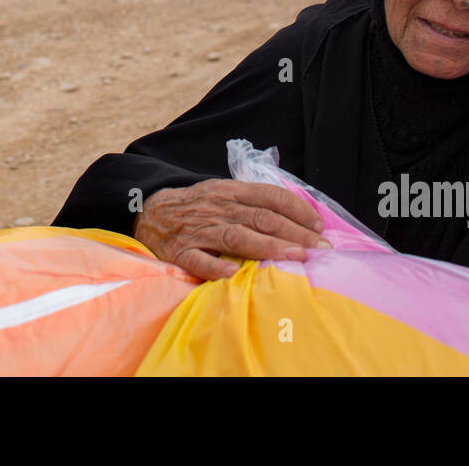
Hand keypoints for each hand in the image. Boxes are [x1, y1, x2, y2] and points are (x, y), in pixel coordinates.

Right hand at [133, 179, 328, 280]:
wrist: (148, 211)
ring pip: (238, 237)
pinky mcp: (181, 252)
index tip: (320, 226)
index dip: (298, 210)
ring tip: (295, 257)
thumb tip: (296, 217)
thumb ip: (253, 202)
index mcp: (230, 192)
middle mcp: (218, 208)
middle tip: (320, 249)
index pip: (270, 196)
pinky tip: (235, 275)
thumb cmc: (196, 206)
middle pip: (262, 218)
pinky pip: (200, 260)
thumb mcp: (223, 193)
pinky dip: (217, 267)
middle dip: (295, 233)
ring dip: (269, 247)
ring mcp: (199, 230)